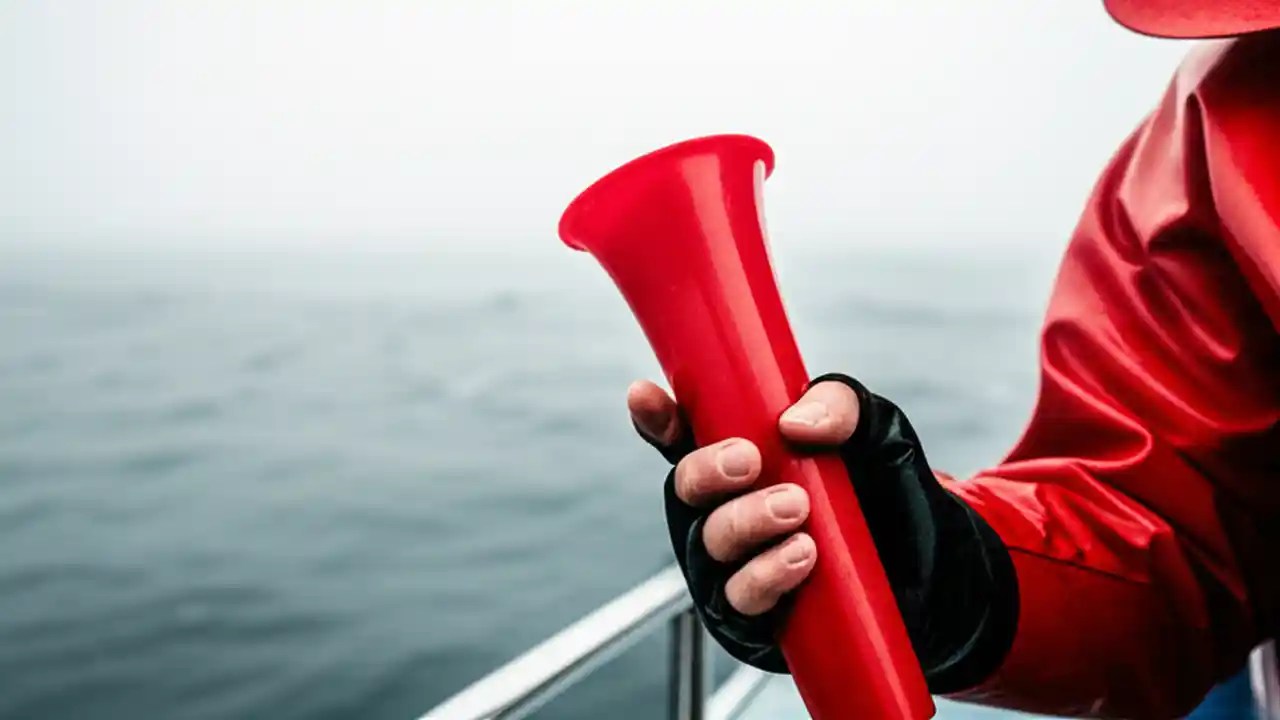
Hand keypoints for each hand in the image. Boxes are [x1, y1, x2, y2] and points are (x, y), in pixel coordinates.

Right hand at [625, 373, 1017, 687]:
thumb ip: (840, 405)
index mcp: (739, 458)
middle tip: (750, 461)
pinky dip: (764, 576)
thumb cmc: (891, 492)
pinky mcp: (756, 617)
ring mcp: (735, 565)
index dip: (656, 417)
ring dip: (744, 525)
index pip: (681, 436)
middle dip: (707, 473)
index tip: (645, 394)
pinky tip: (800, 557)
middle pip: (685, 490)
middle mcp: (725, 511)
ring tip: (797, 512)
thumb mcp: (877, 431)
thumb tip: (794, 425)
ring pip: (707, 547)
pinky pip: (738, 601)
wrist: (940, 570)